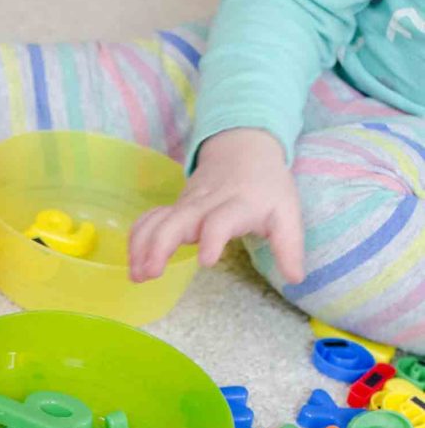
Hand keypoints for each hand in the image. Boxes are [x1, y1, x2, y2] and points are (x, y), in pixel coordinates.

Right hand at [128, 128, 304, 283]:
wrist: (245, 148)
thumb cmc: (267, 187)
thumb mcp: (287, 214)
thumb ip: (290, 247)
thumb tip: (296, 279)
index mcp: (237, 205)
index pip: (221, 220)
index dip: (212, 238)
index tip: (207, 261)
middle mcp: (207, 204)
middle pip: (177, 220)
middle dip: (160, 245)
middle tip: (150, 273)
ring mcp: (187, 204)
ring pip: (158, 220)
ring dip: (142, 245)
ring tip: (136, 274)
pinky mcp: (175, 206)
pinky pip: (150, 219)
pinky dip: (137, 237)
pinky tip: (132, 260)